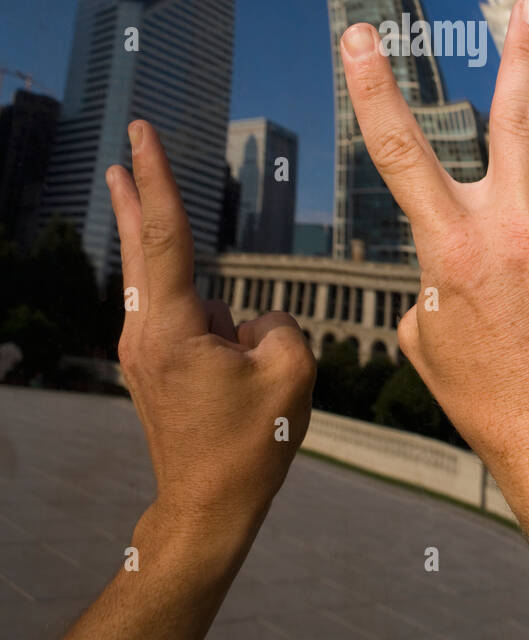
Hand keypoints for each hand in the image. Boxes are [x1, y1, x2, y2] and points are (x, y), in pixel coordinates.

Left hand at [107, 120, 315, 539]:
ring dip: (162, 244)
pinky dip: (190, 295)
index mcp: (172, 328)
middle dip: (134, 189)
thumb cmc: (250, 445)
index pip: (164, 233)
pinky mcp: (155, 366)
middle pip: (141, 244)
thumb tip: (251, 320)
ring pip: (165, 282)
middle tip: (126, 144)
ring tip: (158, 227)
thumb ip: (276, 322)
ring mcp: (144, 350)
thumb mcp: (290, 372)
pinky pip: (178, 313)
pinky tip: (218, 332)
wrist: (207, 507)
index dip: (156, 176)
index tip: (142, 133)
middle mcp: (145, 333)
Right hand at [339, 0, 528, 513]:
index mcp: (452, 251)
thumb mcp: (426, 340)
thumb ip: (434, 274)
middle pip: (517, 119)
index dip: (375, 90)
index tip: (362, 36)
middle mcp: (516, 230)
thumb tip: (459, 245)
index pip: (401, 154)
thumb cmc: (488, 399)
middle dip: (526, 52)